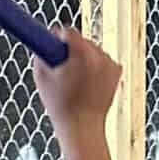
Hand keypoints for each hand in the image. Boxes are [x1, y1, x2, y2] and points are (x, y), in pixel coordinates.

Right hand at [33, 27, 120, 143]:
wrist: (82, 127)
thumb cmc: (61, 106)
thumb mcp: (41, 77)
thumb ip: (41, 53)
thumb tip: (44, 42)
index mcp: (81, 53)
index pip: (68, 32)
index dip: (58, 39)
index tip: (53, 47)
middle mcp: (99, 55)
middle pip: (82, 40)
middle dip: (72, 51)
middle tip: (63, 69)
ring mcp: (110, 63)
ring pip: (93, 51)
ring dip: (84, 60)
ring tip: (76, 81)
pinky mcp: (117, 71)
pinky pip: (102, 61)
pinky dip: (95, 68)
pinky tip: (88, 84)